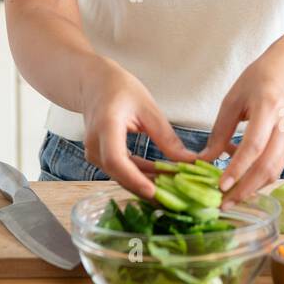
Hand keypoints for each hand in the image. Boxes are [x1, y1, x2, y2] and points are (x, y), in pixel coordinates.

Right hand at [79, 58, 197, 197]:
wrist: (94, 85)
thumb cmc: (120, 89)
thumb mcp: (148, 108)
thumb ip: (166, 137)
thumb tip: (189, 162)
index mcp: (106, 126)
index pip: (116, 160)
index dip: (134, 178)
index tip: (154, 191)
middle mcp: (95, 144)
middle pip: (119, 174)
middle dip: (147, 188)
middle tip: (176, 198)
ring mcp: (94, 153)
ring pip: (121, 177)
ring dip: (146, 184)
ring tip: (175, 191)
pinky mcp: (100, 158)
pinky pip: (121, 172)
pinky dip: (140, 177)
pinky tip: (160, 180)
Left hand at [196, 44, 283, 203]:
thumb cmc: (260, 78)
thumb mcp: (233, 98)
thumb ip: (220, 130)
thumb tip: (205, 159)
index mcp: (268, 109)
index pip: (253, 146)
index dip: (237, 169)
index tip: (221, 186)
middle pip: (268, 166)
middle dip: (246, 189)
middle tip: (224, 204)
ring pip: (275, 170)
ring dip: (253, 187)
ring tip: (231, 196)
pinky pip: (278, 164)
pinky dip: (260, 174)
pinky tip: (243, 174)